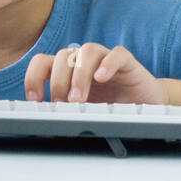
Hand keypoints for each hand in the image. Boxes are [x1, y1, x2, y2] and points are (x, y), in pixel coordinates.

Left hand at [24, 43, 166, 104]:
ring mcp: (105, 59)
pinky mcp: (127, 62)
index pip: (43, 62)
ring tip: (79, 100)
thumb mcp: (82, 113)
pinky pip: (116, 53)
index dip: (34, 78)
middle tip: (62, 105)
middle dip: (58, 82)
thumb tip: (44, 130)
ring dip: (79, 75)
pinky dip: (107, 64)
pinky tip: (102, 78)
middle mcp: (84, 61)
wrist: (146, 106)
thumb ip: (65, 114)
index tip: (36, 100)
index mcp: (68, 71)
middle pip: (63, 56)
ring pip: (86, 50)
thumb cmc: (111, 108)